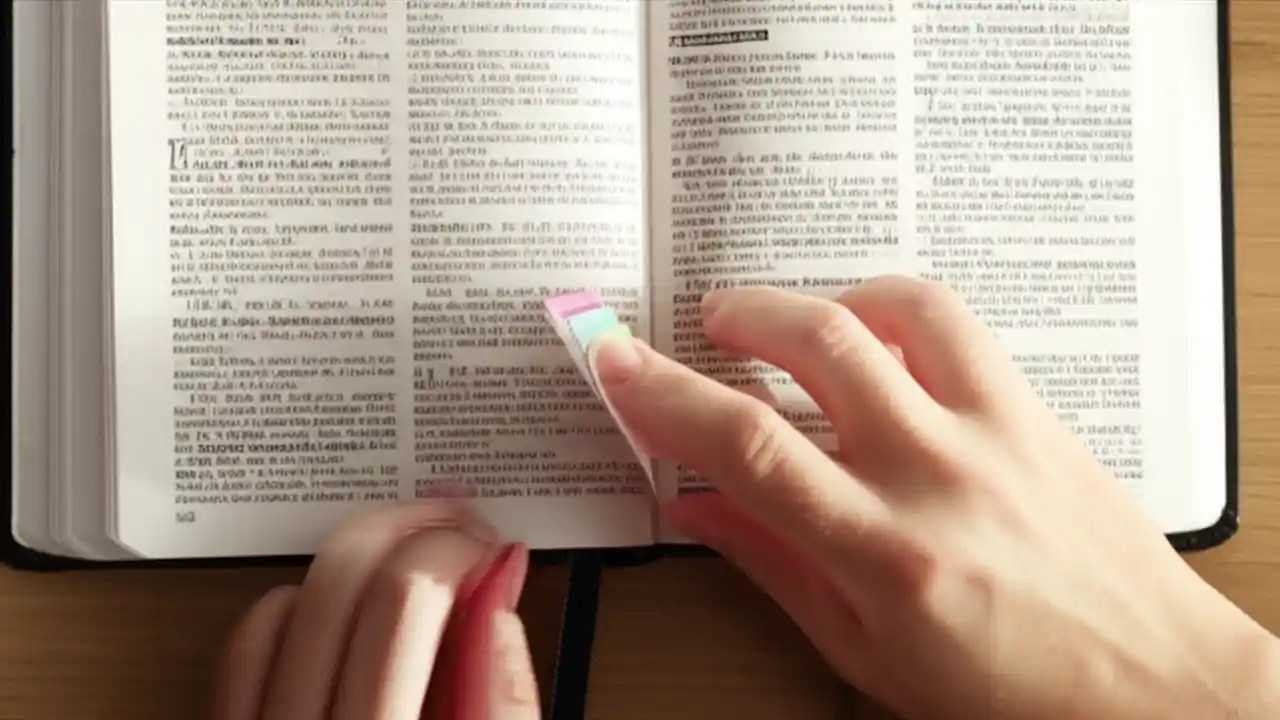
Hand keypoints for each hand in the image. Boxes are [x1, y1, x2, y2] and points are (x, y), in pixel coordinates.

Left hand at [213, 502, 539, 719]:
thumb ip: (501, 696)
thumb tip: (500, 591)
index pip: (410, 595)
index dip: (463, 551)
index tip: (497, 550)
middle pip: (349, 575)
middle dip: (420, 532)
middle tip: (464, 535)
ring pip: (296, 594)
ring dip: (364, 554)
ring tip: (413, 550)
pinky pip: (251, 641)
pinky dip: (304, 602)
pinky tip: (348, 605)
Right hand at [590, 278, 1279, 719]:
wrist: (1147, 683)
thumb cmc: (1010, 687)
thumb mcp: (862, 649)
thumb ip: (771, 564)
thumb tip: (694, 509)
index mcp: (882, 553)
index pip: (747, 448)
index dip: (665, 395)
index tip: (618, 363)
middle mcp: (935, 476)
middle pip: (812, 349)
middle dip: (730, 317)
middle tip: (694, 326)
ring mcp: (989, 430)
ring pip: (882, 312)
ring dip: (806, 298)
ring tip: (769, 317)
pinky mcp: (1028, 408)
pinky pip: (951, 319)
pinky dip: (887, 301)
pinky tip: (863, 325)